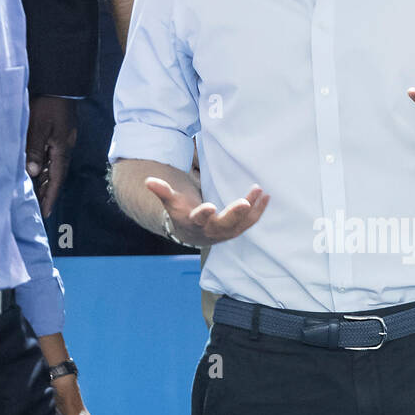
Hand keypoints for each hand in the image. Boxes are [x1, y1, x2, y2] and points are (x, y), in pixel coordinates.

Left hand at [26, 96, 77, 216]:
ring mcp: (60, 143)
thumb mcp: (39, 128)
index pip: (55, 180)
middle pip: (54, 177)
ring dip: (42, 181)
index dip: (50, 197)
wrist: (59, 86)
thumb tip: (31, 172)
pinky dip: (41, 168)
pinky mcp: (56, 136)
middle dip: (46, 193)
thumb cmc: (48, 105)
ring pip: (50, 167)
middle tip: (37, 208)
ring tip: (33, 195)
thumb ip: (34, 150)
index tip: (45, 213)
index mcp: (61, 150)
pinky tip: (34, 172)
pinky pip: (48, 157)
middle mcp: (62, 150)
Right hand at [146, 176, 268, 247]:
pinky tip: (265, 196)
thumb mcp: (172, 203)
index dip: (203, 214)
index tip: (209, 207)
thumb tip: (148, 180)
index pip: (199, 220)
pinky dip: (259, 210)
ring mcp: (227, 232)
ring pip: (241, 223)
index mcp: (195, 223)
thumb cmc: (183, 214)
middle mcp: (212, 230)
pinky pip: (250, 221)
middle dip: (235, 214)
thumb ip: (163, 192)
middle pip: (225, 224)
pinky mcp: (237, 230)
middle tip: (245, 202)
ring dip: (252, 208)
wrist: (194, 234)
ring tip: (259, 191)